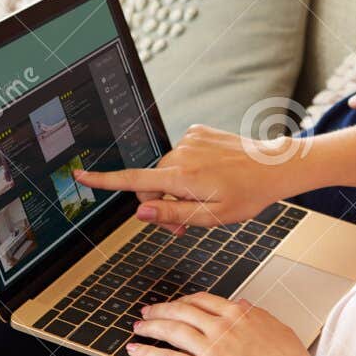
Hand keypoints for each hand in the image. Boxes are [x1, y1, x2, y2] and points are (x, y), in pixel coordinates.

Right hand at [74, 124, 317, 229]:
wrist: (276, 166)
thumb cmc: (249, 195)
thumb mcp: (212, 217)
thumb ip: (173, 215)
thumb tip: (141, 211)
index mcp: (183, 177)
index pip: (134, 180)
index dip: (104, 181)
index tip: (79, 175)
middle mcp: (181, 153)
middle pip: (151, 183)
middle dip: (161, 203)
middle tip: (184, 224)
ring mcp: (190, 139)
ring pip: (167, 170)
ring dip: (176, 187)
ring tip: (205, 198)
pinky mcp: (198, 131)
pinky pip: (182, 154)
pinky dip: (189, 168)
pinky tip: (212, 175)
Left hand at [125, 292, 355, 355]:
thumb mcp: (276, 328)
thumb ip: (255, 314)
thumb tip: (241, 305)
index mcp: (240, 314)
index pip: (202, 300)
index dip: (183, 301)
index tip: (174, 304)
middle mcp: (222, 327)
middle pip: (181, 311)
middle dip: (160, 310)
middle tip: (147, 313)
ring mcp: (212, 348)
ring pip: (171, 331)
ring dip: (150, 328)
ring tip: (138, 330)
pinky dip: (148, 354)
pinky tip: (136, 352)